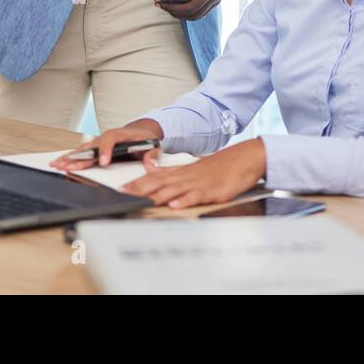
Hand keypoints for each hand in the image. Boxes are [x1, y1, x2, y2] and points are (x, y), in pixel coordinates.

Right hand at [49, 119, 164, 171]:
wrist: (141, 133)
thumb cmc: (146, 140)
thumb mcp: (154, 146)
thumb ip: (153, 155)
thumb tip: (150, 164)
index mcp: (122, 134)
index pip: (111, 138)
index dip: (106, 150)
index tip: (103, 162)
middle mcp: (107, 137)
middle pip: (91, 145)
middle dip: (80, 157)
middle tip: (69, 166)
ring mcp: (99, 142)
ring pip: (83, 149)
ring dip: (70, 157)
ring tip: (57, 165)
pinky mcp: (96, 149)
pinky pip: (81, 153)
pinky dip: (70, 158)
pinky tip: (60, 163)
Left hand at [121, 138, 265, 208]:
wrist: (244, 158)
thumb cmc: (219, 167)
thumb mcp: (194, 170)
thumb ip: (176, 175)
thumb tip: (155, 176)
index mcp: (181, 172)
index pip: (154, 177)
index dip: (136, 183)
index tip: (120, 189)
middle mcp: (186, 176)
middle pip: (159, 183)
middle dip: (139, 190)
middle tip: (122, 195)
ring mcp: (198, 183)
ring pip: (174, 189)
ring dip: (157, 195)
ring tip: (142, 201)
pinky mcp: (212, 190)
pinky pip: (197, 196)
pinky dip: (186, 200)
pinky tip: (176, 206)